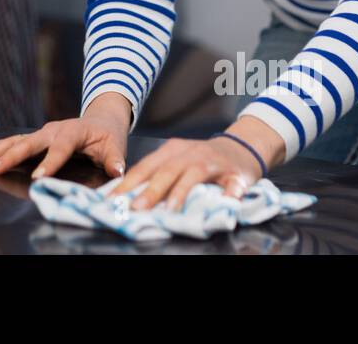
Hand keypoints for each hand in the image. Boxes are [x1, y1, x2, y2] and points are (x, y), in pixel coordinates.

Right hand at [0, 92, 131, 179]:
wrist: (100, 119)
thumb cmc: (106, 135)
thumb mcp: (115, 146)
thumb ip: (114, 159)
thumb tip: (117, 171)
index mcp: (73, 131)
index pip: (61, 147)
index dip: (51, 162)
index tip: (40, 177)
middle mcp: (52, 130)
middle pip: (28, 143)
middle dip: (9, 156)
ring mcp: (40, 134)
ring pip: (13, 142)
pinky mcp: (32, 139)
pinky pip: (9, 143)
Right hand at [108, 135, 261, 210]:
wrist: (236, 146)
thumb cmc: (237, 169)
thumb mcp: (243, 181)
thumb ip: (235, 192)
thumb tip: (229, 203)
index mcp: (206, 161)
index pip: (189, 176)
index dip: (178, 193)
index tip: (168, 210)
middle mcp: (188, 151)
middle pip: (164, 170)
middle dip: (147, 190)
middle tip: (132, 207)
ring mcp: (174, 147)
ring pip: (149, 163)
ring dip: (131, 181)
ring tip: (115, 197)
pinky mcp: (166, 148)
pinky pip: (146, 161)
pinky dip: (131, 175)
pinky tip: (119, 187)